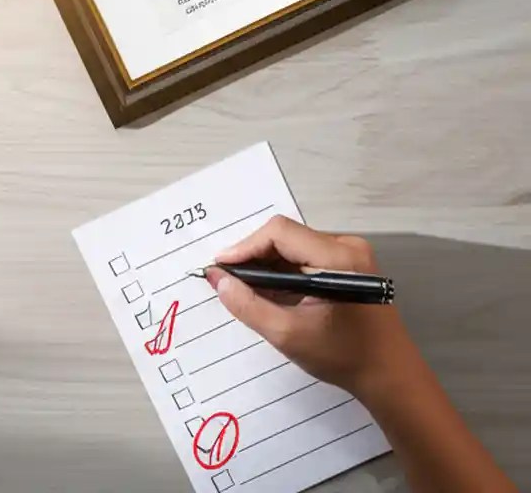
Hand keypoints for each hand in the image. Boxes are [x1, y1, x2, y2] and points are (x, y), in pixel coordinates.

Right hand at [205, 215, 415, 396]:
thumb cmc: (343, 356)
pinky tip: (270, 293)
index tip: (220, 268)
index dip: (245, 246)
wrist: (390, 375)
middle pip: (286, 236)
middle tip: (228, 281)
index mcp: (338, 258)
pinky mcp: (350, 266)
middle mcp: (347, 247)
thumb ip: (248, 304)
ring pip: (294, 246)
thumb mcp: (287, 334)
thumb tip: (218, 279)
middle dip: (253, 257)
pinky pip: (306, 257)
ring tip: (245, 290)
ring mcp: (351, 255)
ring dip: (267, 264)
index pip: (279, 232)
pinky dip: (284, 271)